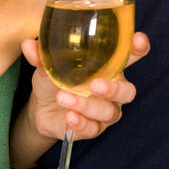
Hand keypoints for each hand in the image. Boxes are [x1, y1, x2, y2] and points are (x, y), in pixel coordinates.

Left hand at [21, 31, 149, 141]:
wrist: (40, 108)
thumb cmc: (52, 78)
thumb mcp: (45, 65)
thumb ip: (41, 55)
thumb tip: (29, 44)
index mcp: (108, 66)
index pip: (131, 55)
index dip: (139, 48)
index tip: (138, 40)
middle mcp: (113, 89)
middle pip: (127, 91)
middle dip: (114, 89)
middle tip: (94, 85)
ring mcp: (105, 110)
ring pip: (109, 112)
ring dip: (87, 106)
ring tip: (63, 98)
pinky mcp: (93, 128)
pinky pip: (94, 128)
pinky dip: (81, 123)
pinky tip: (69, 117)